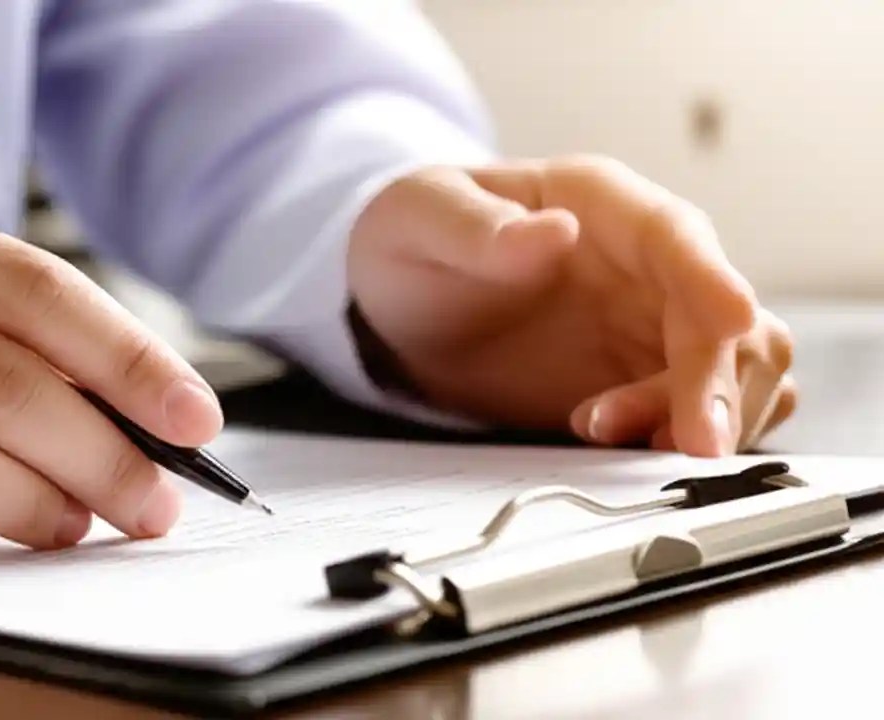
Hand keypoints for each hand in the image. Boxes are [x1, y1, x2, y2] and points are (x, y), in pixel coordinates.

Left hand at [348, 156, 793, 455]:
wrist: (402, 301)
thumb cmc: (414, 239)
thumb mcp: (420, 218)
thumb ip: (477, 229)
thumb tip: (552, 234)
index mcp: (600, 205)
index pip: (676, 235)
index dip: (711, 277)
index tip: (733, 318)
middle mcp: (646, 264)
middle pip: (726, 318)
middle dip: (715, 381)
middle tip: (685, 442)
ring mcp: (652, 325)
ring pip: (737, 369)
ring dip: (704, 414)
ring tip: (615, 438)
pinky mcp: (643, 382)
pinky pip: (707, 409)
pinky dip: (692, 435)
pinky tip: (631, 452)